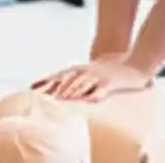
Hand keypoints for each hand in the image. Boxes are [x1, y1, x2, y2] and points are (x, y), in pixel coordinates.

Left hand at [30, 55, 152, 101]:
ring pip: (81, 84)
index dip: (44, 81)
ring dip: (71, 92)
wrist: (133, 62)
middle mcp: (86, 72)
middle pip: (66, 79)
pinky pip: (101, 90)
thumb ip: (72, 80)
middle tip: (42, 97)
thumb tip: (53, 90)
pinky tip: (88, 101)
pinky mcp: (110, 83)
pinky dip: (94, 95)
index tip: (31, 88)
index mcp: (79, 70)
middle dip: (53, 88)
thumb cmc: (106, 70)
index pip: (58, 75)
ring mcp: (98, 77)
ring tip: (60, 100)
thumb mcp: (87, 72)